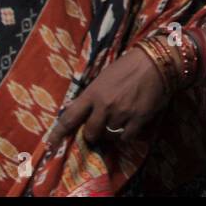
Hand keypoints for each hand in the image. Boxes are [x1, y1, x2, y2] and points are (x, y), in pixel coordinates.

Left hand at [44, 47, 171, 149]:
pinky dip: (126, 134)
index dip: (58, 133)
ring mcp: (122, 113)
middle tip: (98, 127)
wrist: (155, 62)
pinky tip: (130, 124)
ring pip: (109, 136)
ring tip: (118, 121)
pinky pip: (126, 137)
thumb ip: (92, 95)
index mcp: (93, 93)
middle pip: (90, 132)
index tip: (50, 144)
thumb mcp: (103, 77)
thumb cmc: (128, 65)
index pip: (69, 117)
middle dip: (92, 133)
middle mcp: (104, 106)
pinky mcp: (138, 119)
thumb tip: (81, 111)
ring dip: (111, 132)